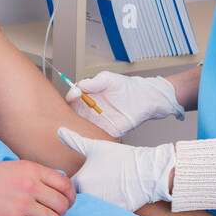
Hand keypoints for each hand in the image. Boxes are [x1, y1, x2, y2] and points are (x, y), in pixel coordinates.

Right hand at [0, 160, 74, 215]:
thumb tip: (58, 190)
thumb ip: (34, 176)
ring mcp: (20, 204)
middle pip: (63, 205)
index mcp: (30, 169)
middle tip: (44, 215)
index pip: (66, 185)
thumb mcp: (11, 168)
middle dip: (58, 213)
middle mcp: (28, 184)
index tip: (62, 205)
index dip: (68, 198)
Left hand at [56, 127, 174, 211]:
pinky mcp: (114, 214)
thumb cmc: (122, 157)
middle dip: (80, 195)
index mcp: (80, 181)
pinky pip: (103, 215)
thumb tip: (59, 130)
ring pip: (89, 208)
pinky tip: (114, 198)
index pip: (66, 188)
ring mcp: (101, 207)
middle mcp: (88, 196)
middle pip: (76, 200)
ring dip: (91, 204)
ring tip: (105, 191)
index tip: (80, 178)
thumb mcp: (95, 147)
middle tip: (96, 185)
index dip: (69, 184)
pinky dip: (105, 211)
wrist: (149, 171)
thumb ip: (74, 141)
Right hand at [64, 71, 184, 137]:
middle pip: (73, 116)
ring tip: (82, 122)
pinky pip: (98, 137)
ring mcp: (98, 123)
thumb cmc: (125, 86)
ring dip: (80, 128)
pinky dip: (94, 136)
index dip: (70, 97)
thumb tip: (78, 86)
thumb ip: (92, 83)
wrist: (145, 97)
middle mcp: (89, 112)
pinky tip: (94, 131)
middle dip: (70, 115)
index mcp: (86, 98)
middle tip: (74, 111)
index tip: (75, 94)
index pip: (71, 100)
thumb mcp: (107, 79)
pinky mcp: (109, 132)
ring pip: (83, 128)